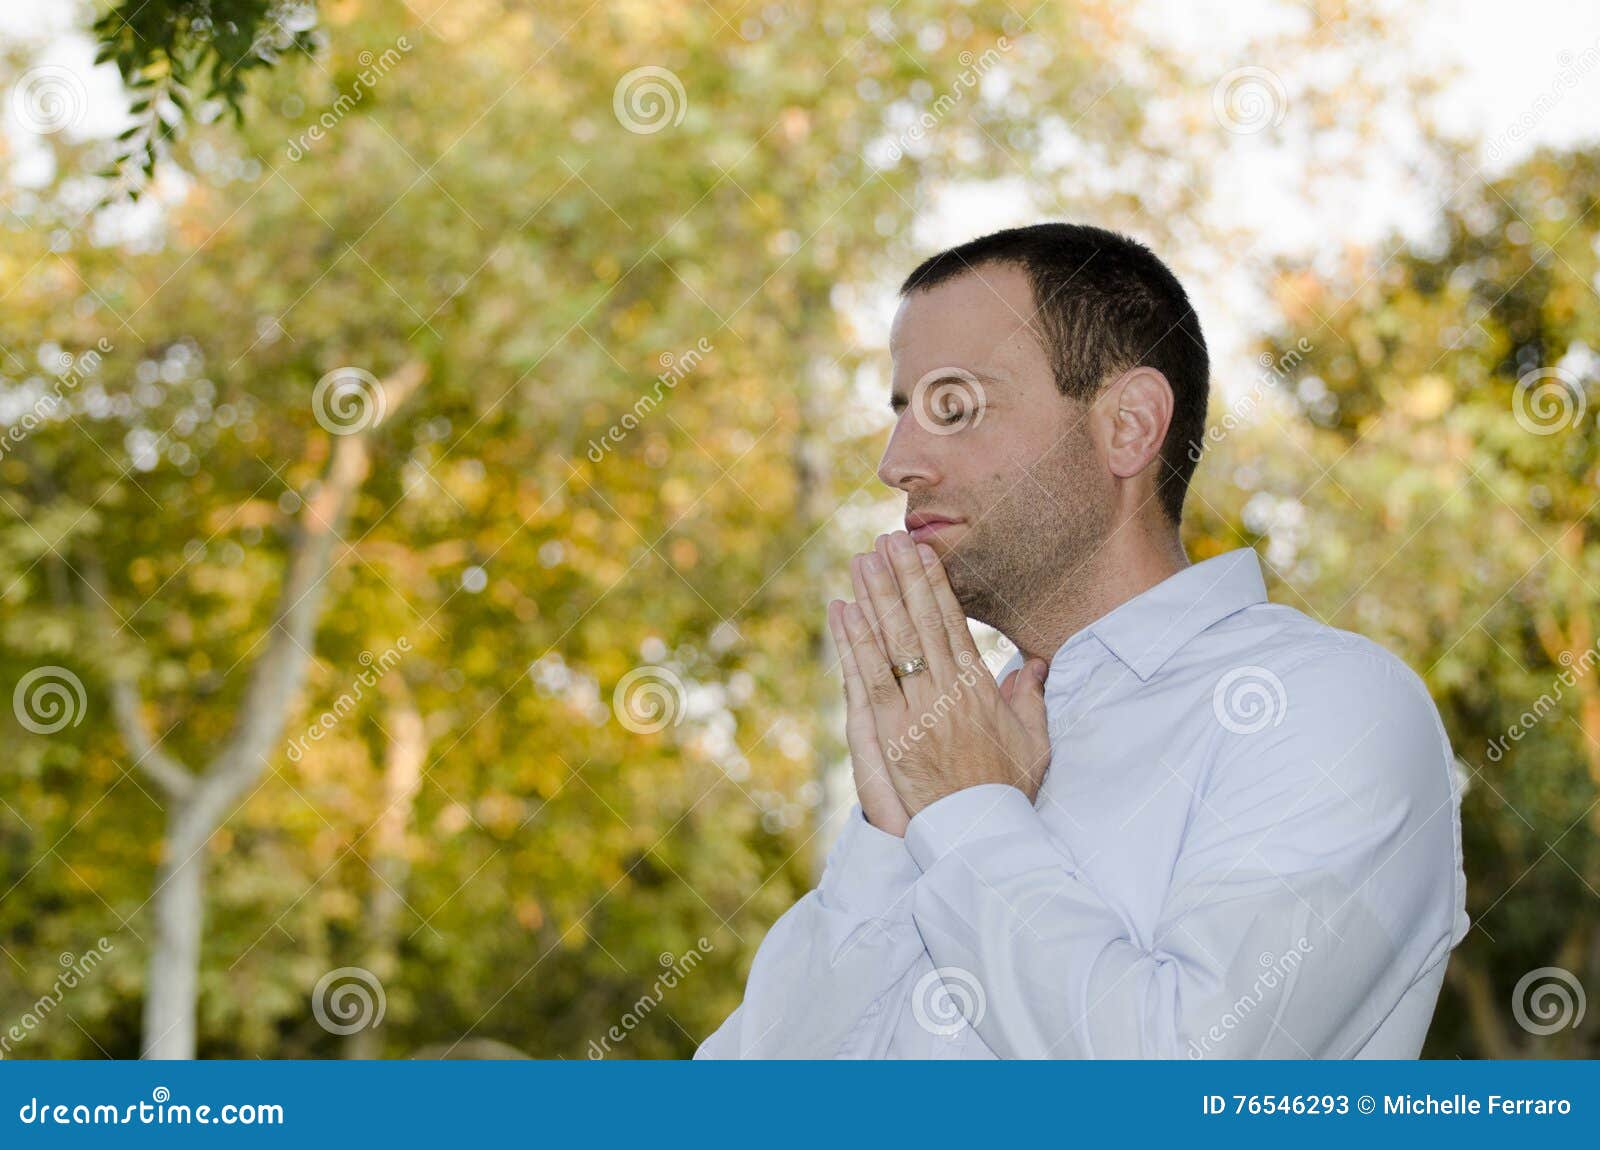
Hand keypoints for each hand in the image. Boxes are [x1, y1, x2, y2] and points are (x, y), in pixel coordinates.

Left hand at [835, 531, 1052, 817]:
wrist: (980, 833)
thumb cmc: (1006, 791)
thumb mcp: (1032, 742)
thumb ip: (1030, 698)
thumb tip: (1035, 664)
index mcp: (978, 689)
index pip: (952, 625)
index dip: (935, 585)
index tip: (923, 553)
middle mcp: (946, 691)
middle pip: (920, 622)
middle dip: (903, 577)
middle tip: (888, 538)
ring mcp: (915, 709)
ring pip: (892, 641)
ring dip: (876, 596)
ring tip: (862, 559)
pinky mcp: (890, 731)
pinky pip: (868, 676)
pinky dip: (854, 641)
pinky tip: (842, 609)